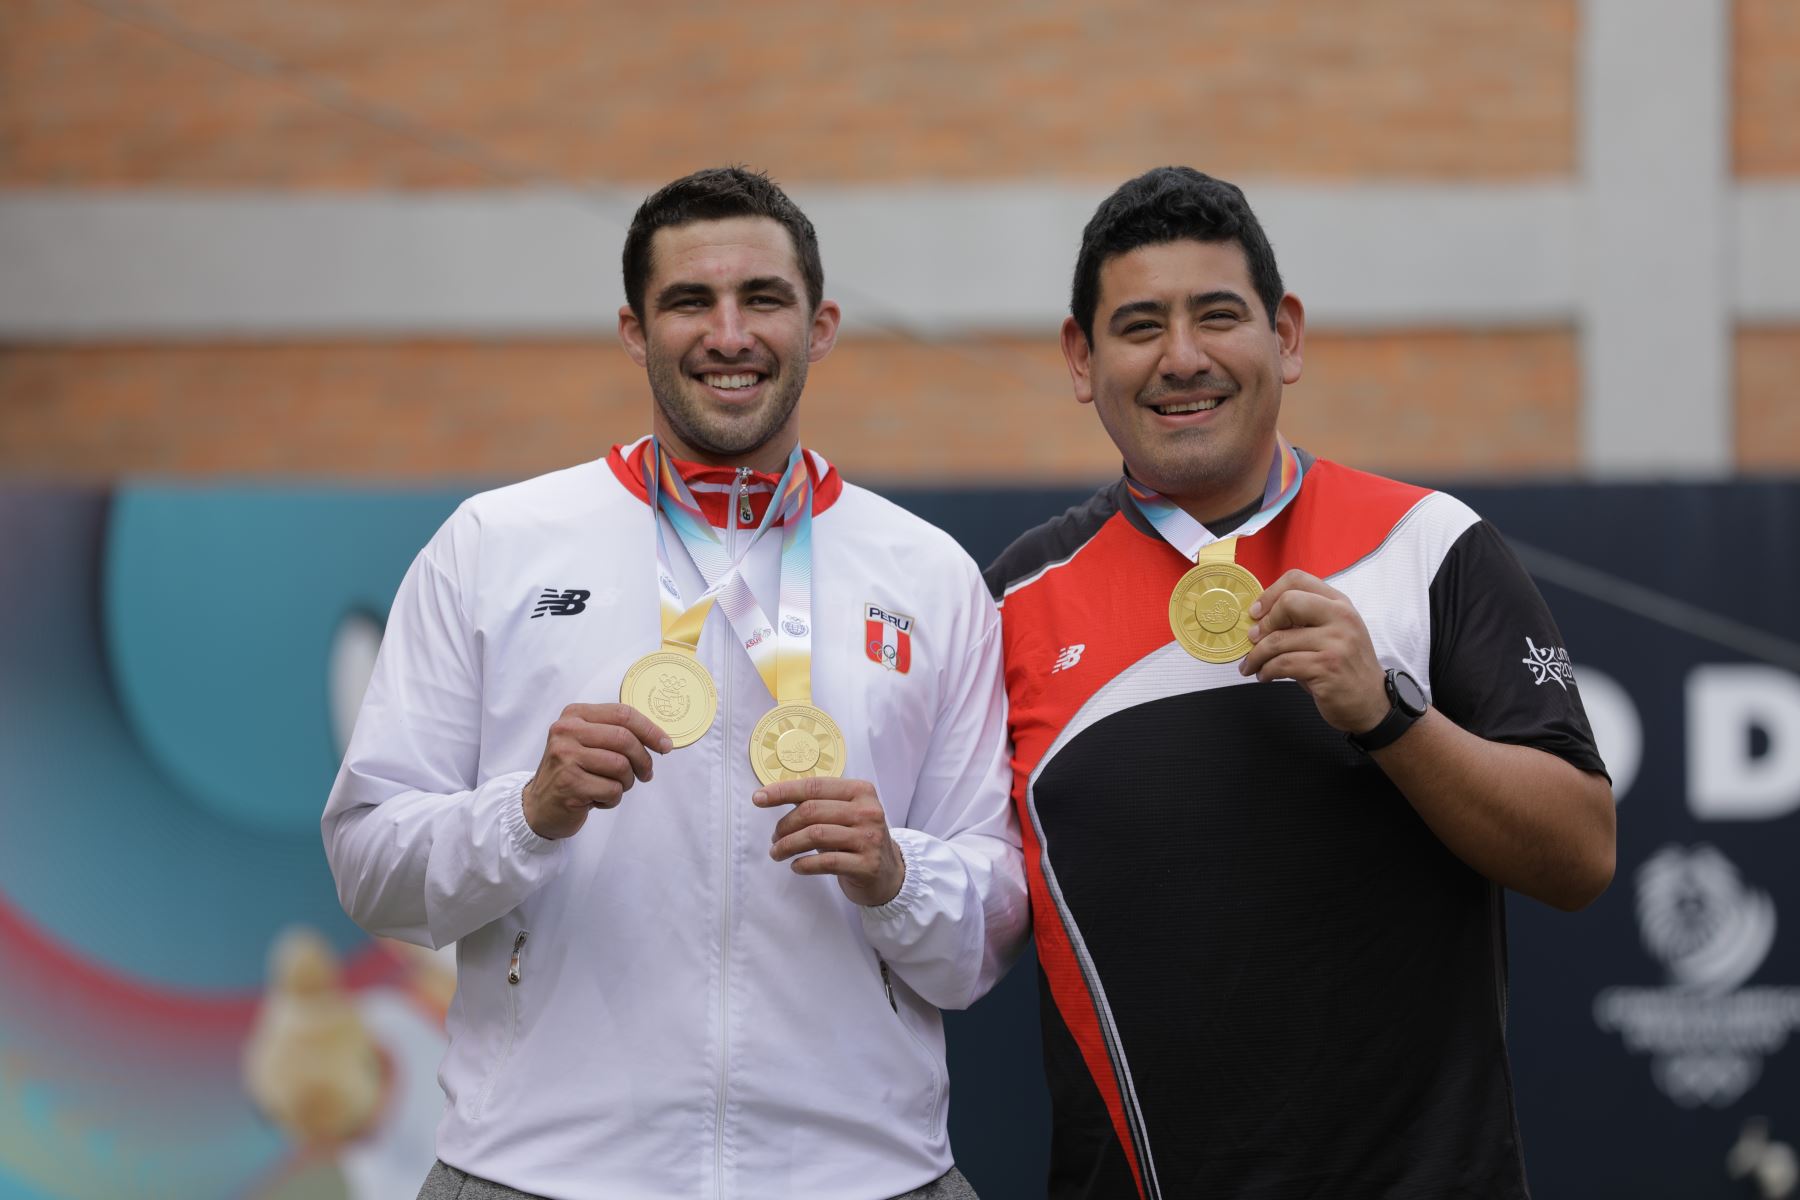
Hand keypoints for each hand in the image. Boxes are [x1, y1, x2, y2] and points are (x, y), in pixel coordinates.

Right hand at [522, 703, 671, 838]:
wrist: (539, 806)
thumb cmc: (572, 773)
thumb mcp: (588, 743)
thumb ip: (615, 734)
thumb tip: (660, 739)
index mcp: (575, 715)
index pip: (622, 714)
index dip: (650, 730)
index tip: (666, 745)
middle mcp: (566, 731)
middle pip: (624, 739)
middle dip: (643, 760)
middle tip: (645, 774)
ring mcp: (565, 757)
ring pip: (621, 766)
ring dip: (626, 782)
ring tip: (612, 787)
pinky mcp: (569, 784)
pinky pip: (612, 790)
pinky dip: (612, 799)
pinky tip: (596, 799)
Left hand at [755, 777, 905, 906]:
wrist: (889, 874)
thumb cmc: (858, 839)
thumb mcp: (845, 814)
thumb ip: (818, 803)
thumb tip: (773, 796)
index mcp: (861, 791)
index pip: (814, 786)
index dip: (783, 791)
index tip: (758, 798)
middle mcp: (868, 811)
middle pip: (812, 811)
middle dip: (784, 825)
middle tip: (774, 838)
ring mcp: (870, 838)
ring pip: (816, 835)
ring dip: (788, 845)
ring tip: (777, 852)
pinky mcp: (867, 864)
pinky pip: (826, 862)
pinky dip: (804, 864)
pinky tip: (796, 866)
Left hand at [1239, 570, 1389, 734]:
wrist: (1371, 703)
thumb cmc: (1344, 667)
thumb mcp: (1331, 634)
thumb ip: (1303, 621)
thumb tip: (1258, 619)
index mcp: (1340, 604)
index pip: (1297, 579)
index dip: (1269, 593)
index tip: (1256, 612)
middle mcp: (1341, 618)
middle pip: (1288, 602)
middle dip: (1263, 623)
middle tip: (1253, 639)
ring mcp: (1336, 642)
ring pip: (1279, 640)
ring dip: (1256, 656)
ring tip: (1252, 665)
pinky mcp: (1327, 668)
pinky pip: (1282, 664)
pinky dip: (1266, 671)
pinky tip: (1265, 676)